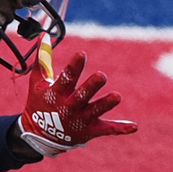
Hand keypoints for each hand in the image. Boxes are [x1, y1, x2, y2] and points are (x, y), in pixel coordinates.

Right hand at [17, 50, 136, 156]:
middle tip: (102, 76)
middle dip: (91, 87)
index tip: (81, 54)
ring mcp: (79, 120)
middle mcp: (68, 108)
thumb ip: (43, 59)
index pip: (66, 79)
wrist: (39, 136)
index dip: (74, 67)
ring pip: (95, 112)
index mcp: (55, 94)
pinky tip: (134, 126)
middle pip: (81, 96)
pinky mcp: (89, 131)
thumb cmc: (40, 104)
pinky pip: (106, 130)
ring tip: (117, 97)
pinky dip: (120, 129)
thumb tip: (45, 35)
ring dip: (105, 104)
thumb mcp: (38, 83)